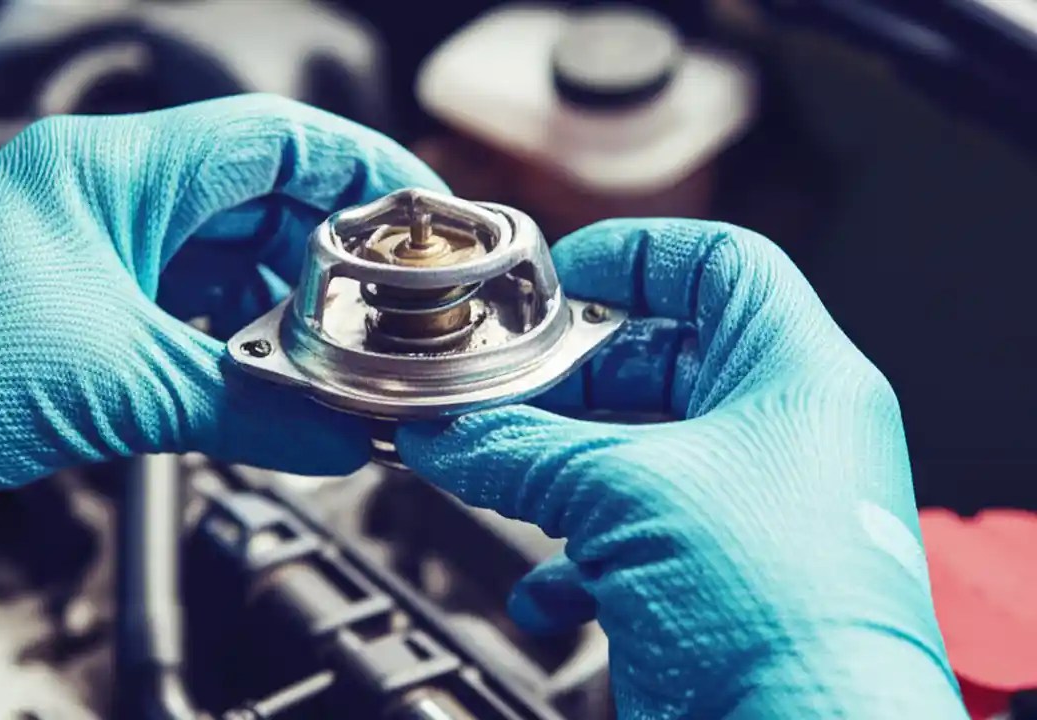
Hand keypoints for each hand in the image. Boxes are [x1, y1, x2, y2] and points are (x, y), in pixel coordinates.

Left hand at [0, 94, 445, 520]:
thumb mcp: (118, 386)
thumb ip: (246, 410)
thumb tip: (335, 436)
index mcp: (118, 168)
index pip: (277, 136)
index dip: (363, 170)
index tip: (423, 215)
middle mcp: (106, 187)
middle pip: (259, 194)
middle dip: (328, 254)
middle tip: (382, 310)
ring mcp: (89, 236)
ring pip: (221, 250)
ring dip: (276, 301)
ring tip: (326, 356)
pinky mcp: (75, 290)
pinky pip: (179, 295)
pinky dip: (226, 332)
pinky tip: (255, 375)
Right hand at [398, 220, 966, 716]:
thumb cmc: (778, 617)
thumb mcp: (622, 495)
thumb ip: (519, 449)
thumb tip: (448, 432)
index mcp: (796, 377)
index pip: (720, 265)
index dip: (632, 256)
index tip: (559, 277)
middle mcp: (781, 437)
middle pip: (660, 361)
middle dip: (569, 376)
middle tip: (501, 385)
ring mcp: (749, 512)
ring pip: (635, 455)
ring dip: (557, 470)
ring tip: (497, 473)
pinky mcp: (717, 582)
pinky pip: (630, 542)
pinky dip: (573, 560)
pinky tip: (541, 591)